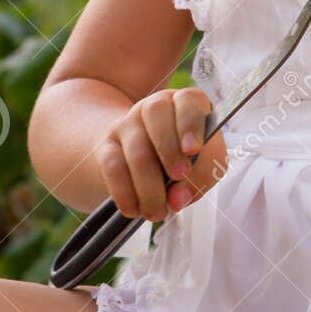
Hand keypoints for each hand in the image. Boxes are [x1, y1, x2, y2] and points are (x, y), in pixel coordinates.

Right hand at [97, 86, 228, 221]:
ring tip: (159, 211)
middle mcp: (154, 107)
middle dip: (170, 151)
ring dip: (149, 187)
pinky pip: (113, 168)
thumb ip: (200, 177)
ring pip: (136, 148)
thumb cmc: (183, 159)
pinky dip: (126, 194)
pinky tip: (136, 209)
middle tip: (179, 178)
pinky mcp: (106, 146)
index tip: (193, 150)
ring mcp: (127, 124)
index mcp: (185, 103)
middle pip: (156, 114)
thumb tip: (178, 199)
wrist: (142, 162)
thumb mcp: (204, 164)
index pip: (187, 100)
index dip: (190, 123)